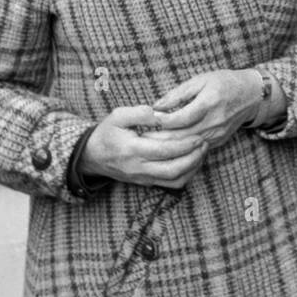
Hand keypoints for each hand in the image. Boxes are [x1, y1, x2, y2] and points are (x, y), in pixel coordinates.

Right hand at [82, 105, 207, 188]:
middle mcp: (138, 167)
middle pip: (173, 169)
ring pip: (173, 180)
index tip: (198, 136)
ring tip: (202, 152)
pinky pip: (170, 185)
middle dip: (193, 158)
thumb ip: (139, 113)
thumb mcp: (117, 115)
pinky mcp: (145, 183)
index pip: (164, 151)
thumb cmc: (107, 133)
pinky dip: (185, 176)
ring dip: (192, 168)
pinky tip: (193, 162)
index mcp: (132, 149)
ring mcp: (142, 178)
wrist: (91, 156)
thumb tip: (159, 112)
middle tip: (205, 143)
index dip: (184, 145)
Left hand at [152, 69, 265, 148]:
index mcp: (209, 103)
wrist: (251, 95)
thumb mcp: (200, 79)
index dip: (161, 121)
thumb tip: (156, 106)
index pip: (180, 118)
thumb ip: (178, 93)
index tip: (147, 119)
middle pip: (181, 136)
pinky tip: (166, 147)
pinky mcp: (217, 141)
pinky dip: (179, 149)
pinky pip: (195, 149)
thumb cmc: (224, 82)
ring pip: (186, 146)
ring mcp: (217, 134)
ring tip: (148, 143)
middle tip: (140, 137)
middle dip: (159, 138)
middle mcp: (214, 121)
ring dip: (167, 146)